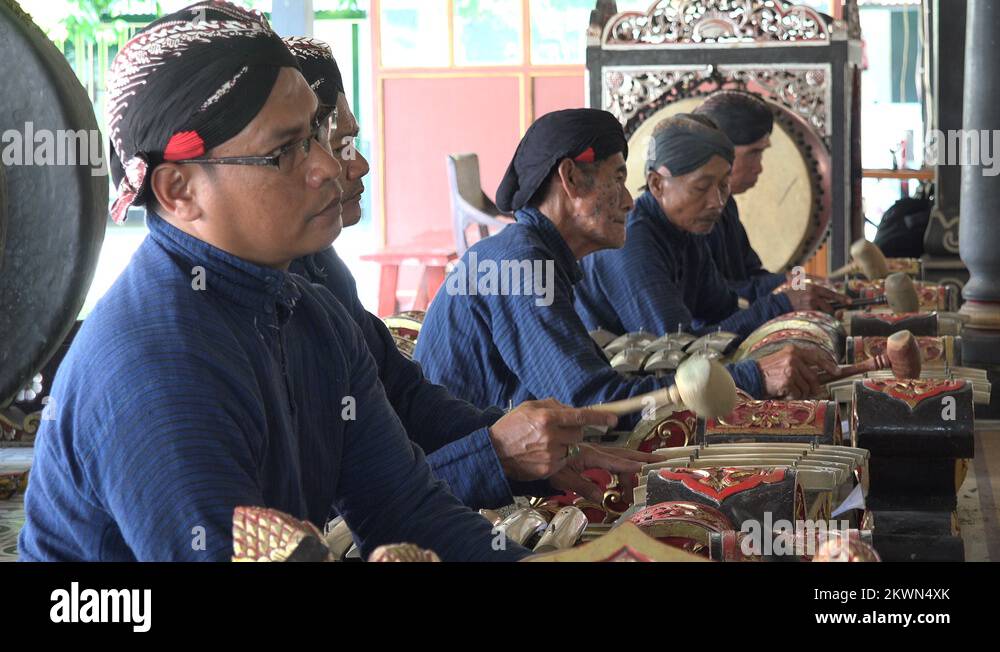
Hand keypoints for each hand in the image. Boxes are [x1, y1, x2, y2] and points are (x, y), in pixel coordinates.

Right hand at [488, 399, 617, 481]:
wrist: (494, 452)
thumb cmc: (511, 427)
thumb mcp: (529, 407)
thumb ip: (554, 405)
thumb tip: (573, 409)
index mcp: (547, 417)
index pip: (581, 416)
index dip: (600, 418)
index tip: (613, 420)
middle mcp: (551, 436)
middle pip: (579, 433)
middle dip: (574, 430)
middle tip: (559, 430)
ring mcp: (551, 454)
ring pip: (573, 447)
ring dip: (565, 444)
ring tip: (545, 443)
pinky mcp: (549, 469)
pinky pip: (565, 461)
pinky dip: (559, 456)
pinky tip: (542, 453)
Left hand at [549, 445, 663, 501]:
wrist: (535, 448)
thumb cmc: (547, 463)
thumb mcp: (562, 477)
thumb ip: (583, 486)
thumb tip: (602, 497)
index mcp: (588, 456)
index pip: (613, 462)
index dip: (629, 466)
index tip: (644, 468)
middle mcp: (594, 451)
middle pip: (622, 454)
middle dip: (642, 457)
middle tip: (661, 460)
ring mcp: (593, 451)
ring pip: (618, 454)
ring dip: (635, 459)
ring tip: (650, 465)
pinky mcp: (590, 452)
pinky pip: (610, 455)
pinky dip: (623, 461)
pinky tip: (629, 468)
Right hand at [756, 344, 837, 399]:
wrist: (750, 377)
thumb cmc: (767, 371)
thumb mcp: (784, 360)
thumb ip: (801, 364)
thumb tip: (821, 373)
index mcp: (794, 350)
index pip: (817, 356)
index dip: (829, 365)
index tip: (837, 371)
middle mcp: (794, 358)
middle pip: (814, 377)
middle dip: (813, 388)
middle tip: (806, 391)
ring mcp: (791, 369)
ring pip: (806, 388)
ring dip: (799, 393)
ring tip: (786, 390)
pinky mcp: (787, 381)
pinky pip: (798, 394)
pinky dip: (791, 397)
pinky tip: (782, 392)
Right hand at [782, 284, 850, 313]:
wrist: (777, 303)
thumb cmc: (790, 295)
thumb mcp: (803, 287)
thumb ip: (815, 290)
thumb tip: (829, 294)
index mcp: (813, 288)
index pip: (831, 294)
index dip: (841, 298)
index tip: (849, 302)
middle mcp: (813, 297)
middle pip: (829, 307)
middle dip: (830, 312)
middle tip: (830, 315)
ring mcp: (809, 306)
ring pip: (823, 315)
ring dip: (821, 317)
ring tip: (815, 316)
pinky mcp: (806, 314)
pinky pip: (816, 319)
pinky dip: (815, 320)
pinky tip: (810, 318)